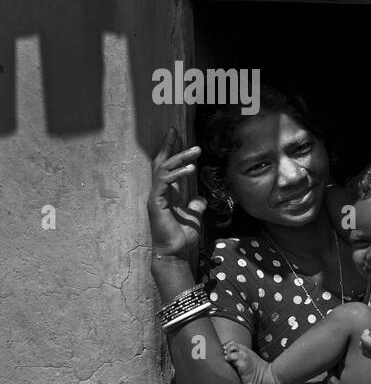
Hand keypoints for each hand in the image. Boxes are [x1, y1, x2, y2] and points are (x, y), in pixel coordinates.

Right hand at [148, 128, 205, 257]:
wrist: (175, 252)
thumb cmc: (182, 236)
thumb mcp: (194, 217)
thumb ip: (196, 206)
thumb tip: (201, 199)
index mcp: (167, 192)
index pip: (169, 167)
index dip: (173, 151)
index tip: (179, 136)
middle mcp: (159, 191)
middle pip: (162, 162)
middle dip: (169, 146)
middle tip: (176, 131)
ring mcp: (156, 195)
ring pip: (164, 168)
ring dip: (179, 157)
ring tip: (196, 150)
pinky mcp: (155, 202)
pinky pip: (164, 182)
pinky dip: (177, 173)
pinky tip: (191, 168)